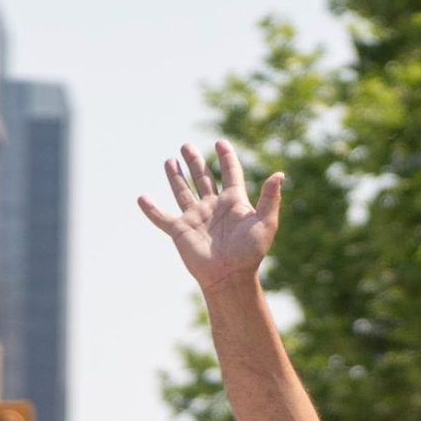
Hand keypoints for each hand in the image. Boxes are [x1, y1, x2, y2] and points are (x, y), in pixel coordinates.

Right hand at [138, 140, 283, 298]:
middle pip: (203, 178)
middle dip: (195, 161)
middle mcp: (213, 207)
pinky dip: (151, 209)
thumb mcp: (265, 223)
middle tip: (186, 145)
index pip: (230, 173)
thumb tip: (279, 174)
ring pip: (182, 192)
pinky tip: (142, 198)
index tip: (220, 143)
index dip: (226, 158)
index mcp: (234, 202)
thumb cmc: (250, 253)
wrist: (230, 277)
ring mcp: (195, 218)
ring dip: (175, 176)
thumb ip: (270, 198)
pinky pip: (161, 218)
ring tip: (169, 160)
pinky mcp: (180, 231)